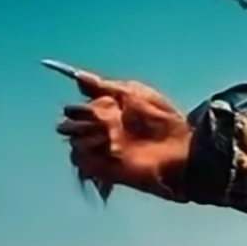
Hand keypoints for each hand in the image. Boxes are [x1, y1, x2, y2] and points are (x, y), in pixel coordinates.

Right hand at [55, 71, 191, 201]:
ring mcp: (100, 150)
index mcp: (107, 112)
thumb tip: (77, 76)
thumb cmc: (162, 119)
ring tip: (111, 134)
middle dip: (82, 117)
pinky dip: (89, 151)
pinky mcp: (102, 169)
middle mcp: (100, 131)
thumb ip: (105, 86)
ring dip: (88, 134)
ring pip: (73, 140)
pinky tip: (110, 147)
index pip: (76, 107)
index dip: (83, 102)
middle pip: (68, 123)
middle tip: (105, 118)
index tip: (104, 101)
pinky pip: (79, 159)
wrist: (178, 149)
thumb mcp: (134, 93)